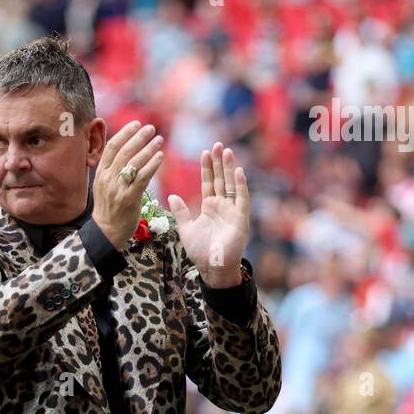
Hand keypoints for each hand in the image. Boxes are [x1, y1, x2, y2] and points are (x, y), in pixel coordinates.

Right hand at [92, 120, 164, 250]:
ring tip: (159, 140)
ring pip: (134, 162)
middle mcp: (108, 178)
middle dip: (139, 137)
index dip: (125, 133)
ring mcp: (118, 188)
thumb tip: (123, 152)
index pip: (113, 146)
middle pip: (125, 151)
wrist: (106, 232)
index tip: (137, 124)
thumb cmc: (109, 209)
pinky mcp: (129, 199)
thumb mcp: (104, 186)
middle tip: (152, 128)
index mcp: (101, 173)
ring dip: (148, 148)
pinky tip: (160, 157)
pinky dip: (152, 165)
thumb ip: (112, 169)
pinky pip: (142, 177)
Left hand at [168, 145, 249, 285]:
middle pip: (220, 179)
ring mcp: (232, 210)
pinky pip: (242, 198)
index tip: (204, 152)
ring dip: (229, 168)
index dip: (207, 168)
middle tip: (217, 144)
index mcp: (209, 207)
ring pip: (231, 184)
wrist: (213, 268)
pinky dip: (241, 185)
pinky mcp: (241, 218)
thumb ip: (181, 213)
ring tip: (226, 151)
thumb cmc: (200, 252)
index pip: (208, 182)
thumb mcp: (186, 230)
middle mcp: (222, 206)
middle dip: (218, 162)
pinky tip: (238, 171)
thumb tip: (172, 196)